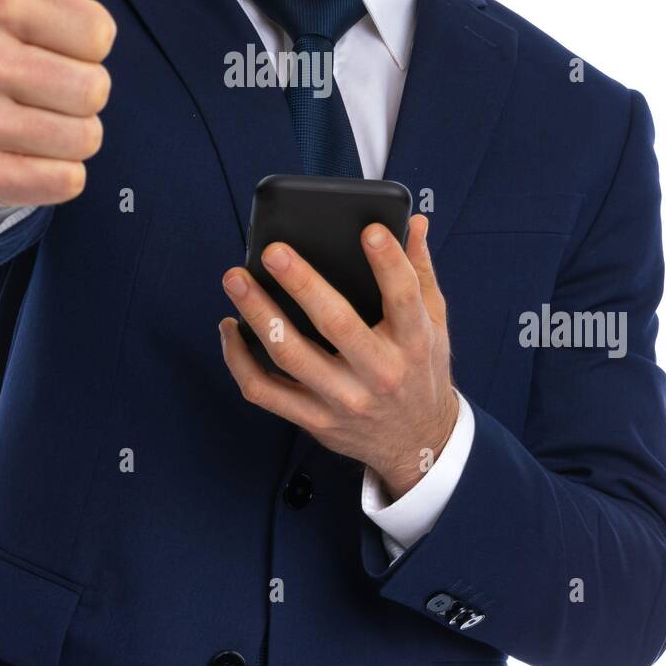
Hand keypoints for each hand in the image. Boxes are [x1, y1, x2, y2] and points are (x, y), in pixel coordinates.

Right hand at [0, 0, 116, 203]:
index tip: (65, 38)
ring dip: (79, 131)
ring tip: (46, 114)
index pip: (100, 34)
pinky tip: (37, 152)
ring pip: (83, 137)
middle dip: (90, 89)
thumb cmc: (27, 29)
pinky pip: (62, 182)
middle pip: (95, 90)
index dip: (96, 42)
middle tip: (57, 79)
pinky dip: (65, 173)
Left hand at [219, 215, 459, 499]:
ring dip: (258, 315)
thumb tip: (413, 222)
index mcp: (413, 341)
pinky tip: (230, 328)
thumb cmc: (421, 370)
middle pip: (336, 324)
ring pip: (291, 356)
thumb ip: (420, 271)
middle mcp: (379, 373)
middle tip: (272, 251)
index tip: (370, 230)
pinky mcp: (315, 420)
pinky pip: (265, 391)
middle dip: (302, 283)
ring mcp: (344, 400)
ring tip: (236, 280)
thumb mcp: (435, 323)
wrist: (418, 444)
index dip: (388, 263)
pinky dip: (239, 360)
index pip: (403, 297)